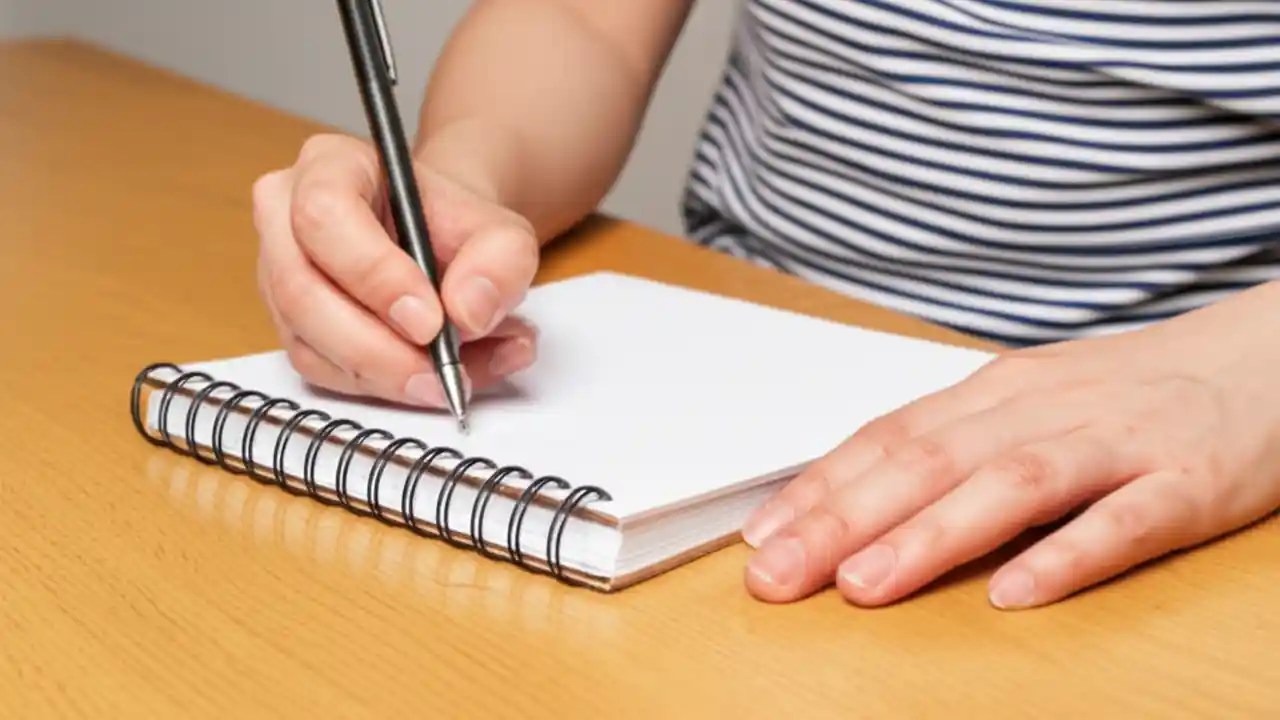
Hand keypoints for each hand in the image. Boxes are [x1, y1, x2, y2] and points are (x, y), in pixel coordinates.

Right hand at [251, 134, 539, 407]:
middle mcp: (285, 217)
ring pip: (309, 343)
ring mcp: (277, 277)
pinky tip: (437, 382)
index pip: (325, 215)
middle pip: (301, 290)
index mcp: (329, 166)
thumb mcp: (502, 233)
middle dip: (376, 347)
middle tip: (438, 373)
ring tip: (454, 379)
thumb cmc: (456, 230)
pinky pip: (323, 373)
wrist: (444, 248)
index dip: (373, 274)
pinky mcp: (291, 329)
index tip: (429, 320)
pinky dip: (383, 389)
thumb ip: (500, 262)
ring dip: (385, 376)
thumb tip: (469, 312)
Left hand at [741, 282, 1279, 608]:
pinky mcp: (1188, 480)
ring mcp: (1115, 442)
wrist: (1264, 357)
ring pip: (1010, 485)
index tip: (759, 538)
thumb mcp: (1028, 402)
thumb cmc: (1127, 390)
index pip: (887, 438)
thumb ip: (952, 444)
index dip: (819, 489)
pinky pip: (1125, 520)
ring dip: (931, 536)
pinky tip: (1018, 593)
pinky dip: (1069, 555)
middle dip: (842, 520)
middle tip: (776, 574)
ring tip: (865, 585)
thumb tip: (854, 499)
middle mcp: (1041, 409)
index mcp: (995, 393)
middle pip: (927, 461)